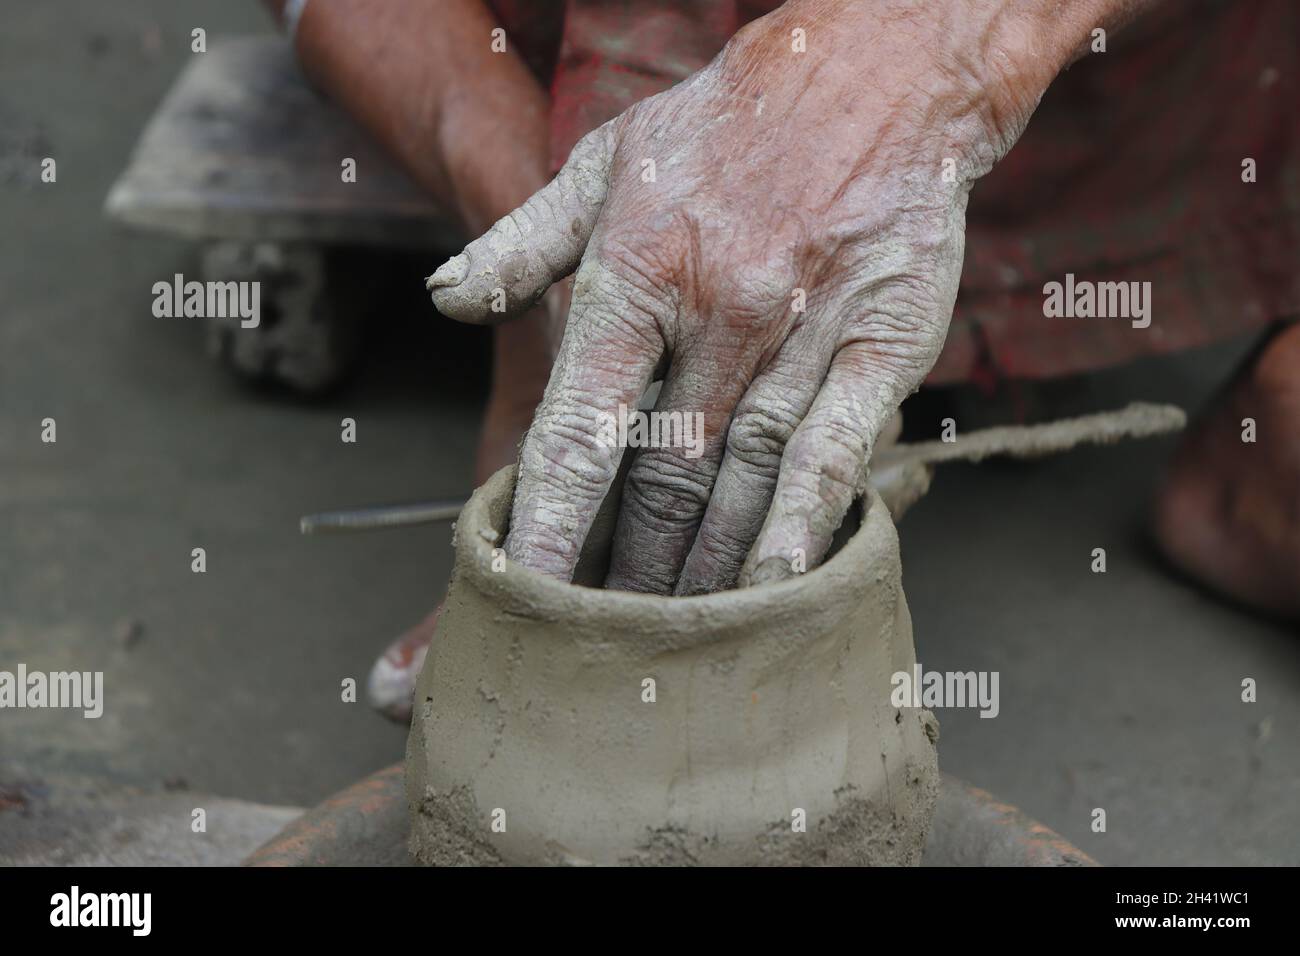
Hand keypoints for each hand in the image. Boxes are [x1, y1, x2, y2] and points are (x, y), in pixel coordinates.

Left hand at [428, 0, 1089, 592]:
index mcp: (636, 272)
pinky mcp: (880, 341)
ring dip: (701, 568)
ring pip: (740, 479)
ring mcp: (801, 328)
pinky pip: (835, 450)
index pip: (578, 425)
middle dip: (627, 567)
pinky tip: (772, 585)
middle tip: (604, 635)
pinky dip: (802, 525)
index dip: (548, 520)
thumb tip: (445, 299)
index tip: (525, 591)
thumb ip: (522, 242)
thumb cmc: (727, 124)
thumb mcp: (604, 161)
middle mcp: (715, 309)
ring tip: (673, 638)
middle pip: (658, 475)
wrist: (877, 68)